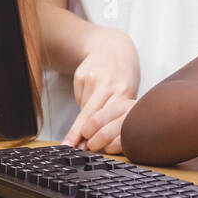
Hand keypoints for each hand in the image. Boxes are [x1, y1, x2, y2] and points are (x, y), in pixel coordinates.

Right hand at [65, 27, 139, 148]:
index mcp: (126, 94)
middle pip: (92, 116)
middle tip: (71, 146)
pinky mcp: (82, 74)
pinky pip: (79, 97)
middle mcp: (112, 86)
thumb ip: (115, 116)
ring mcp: (96, 79)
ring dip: (81, 121)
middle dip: (80, 134)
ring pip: (84, 109)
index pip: (109, 121)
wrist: (112, 49)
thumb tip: (97, 141)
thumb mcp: (126, 95)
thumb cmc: (121, 79)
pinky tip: (89, 96)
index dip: (95, 136)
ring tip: (81, 127)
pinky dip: (82, 102)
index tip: (84, 149)